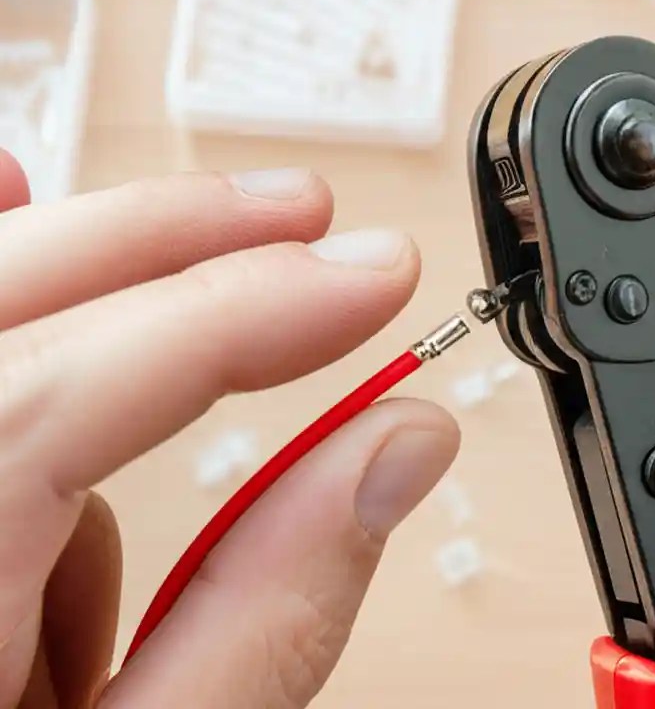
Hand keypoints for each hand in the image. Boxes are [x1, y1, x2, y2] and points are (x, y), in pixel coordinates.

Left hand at [0, 150, 460, 707]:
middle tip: (300, 217)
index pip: (77, 384)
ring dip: (71, 434)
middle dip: (165, 240)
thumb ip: (274, 609)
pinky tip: (28, 521)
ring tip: (75, 659)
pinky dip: (20, 404)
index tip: (368, 276)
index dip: (247, 306)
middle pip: (3, 299)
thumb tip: (394, 452)